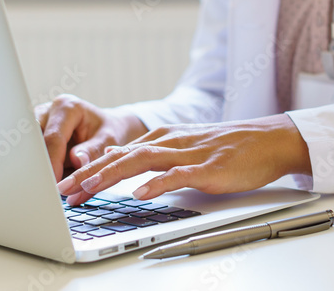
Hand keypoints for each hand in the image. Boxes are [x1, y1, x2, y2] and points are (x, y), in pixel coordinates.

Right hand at [34, 94, 148, 182]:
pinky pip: (29, 154)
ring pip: (27, 149)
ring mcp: (36, 123)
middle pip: (34, 142)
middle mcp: (47, 112)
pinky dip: (37, 168)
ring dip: (36, 167)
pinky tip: (43, 181)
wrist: (106, 128)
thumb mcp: (108, 140)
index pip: (53, 137)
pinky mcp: (32, 136)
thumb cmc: (108, 131)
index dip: (51, 162)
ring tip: (43, 186)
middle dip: (38, 165)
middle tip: (44, 187)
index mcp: (67, 107)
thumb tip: (77, 161)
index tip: (53, 183)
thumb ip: (93, 150)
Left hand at [56, 114, 311, 204]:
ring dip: (111, 175)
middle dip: (89, 173)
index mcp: (164, 138)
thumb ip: (153, 155)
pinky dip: (156, 184)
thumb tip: (118, 163)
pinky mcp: (208, 167)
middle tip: (63, 191)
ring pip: (142, 162)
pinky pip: (178, 175)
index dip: (88, 168)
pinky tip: (139, 193)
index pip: (118, 153)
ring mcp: (189, 154)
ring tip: (88, 188)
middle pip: (122, 156)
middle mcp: (172, 142)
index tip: (64, 185)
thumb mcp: (185, 148)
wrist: (269, 140)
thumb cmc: (230, 148)